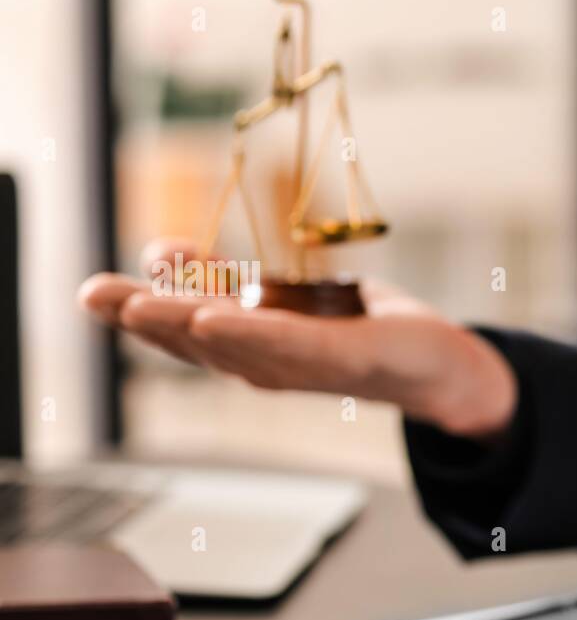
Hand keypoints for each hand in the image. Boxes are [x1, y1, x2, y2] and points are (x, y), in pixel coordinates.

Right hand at [76, 239, 516, 437]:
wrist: (439, 365)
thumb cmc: (360, 330)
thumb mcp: (284, 299)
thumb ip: (227, 281)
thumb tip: (162, 252)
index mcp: (252, 352)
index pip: (185, 335)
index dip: (139, 315)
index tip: (98, 289)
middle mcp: (272, 366)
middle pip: (199, 345)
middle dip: (145, 320)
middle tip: (93, 296)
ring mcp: (309, 367)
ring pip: (238, 347)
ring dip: (186, 326)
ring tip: (142, 305)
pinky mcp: (349, 358)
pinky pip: (295, 347)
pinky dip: (253, 334)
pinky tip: (216, 319)